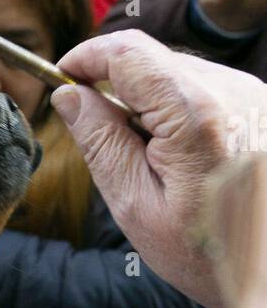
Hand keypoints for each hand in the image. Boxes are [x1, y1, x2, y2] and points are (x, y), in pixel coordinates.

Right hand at [50, 30, 266, 307]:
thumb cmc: (210, 255)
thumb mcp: (137, 205)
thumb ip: (100, 142)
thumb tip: (69, 95)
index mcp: (196, 115)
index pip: (127, 53)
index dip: (85, 58)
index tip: (60, 78)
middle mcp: (232, 92)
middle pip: (152, 59)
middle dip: (114, 85)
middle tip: (92, 131)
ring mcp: (251, 96)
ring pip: (176, 72)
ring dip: (146, 102)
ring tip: (144, 159)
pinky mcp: (258, 106)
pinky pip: (202, 90)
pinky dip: (175, 112)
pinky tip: (176, 157)